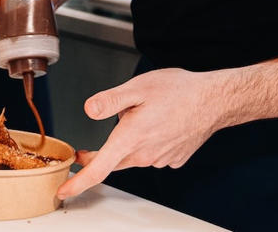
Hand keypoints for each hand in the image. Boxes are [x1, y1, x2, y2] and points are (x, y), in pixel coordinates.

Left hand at [57, 68, 223, 199]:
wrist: (213, 99)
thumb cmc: (178, 90)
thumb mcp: (138, 86)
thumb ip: (110, 100)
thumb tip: (89, 110)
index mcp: (131, 137)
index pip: (99, 168)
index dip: (79, 182)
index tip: (64, 191)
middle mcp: (145, 154)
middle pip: (113, 161)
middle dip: (99, 157)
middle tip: (85, 150)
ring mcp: (160, 158)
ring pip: (134, 155)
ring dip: (129, 141)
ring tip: (143, 114)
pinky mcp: (173, 158)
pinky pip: (152, 153)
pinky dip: (150, 141)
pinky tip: (159, 123)